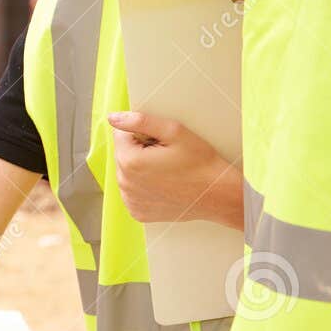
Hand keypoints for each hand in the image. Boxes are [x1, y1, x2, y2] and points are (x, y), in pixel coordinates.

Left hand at [108, 111, 241, 228]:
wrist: (217, 194)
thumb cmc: (200, 163)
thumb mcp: (174, 131)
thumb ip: (140, 121)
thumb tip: (113, 118)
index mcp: (130, 161)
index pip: (121, 135)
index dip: (142, 133)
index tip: (161, 142)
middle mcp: (125, 184)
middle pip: (123, 154)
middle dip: (140, 150)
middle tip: (167, 156)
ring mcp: (130, 201)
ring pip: (127, 173)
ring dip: (140, 168)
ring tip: (166, 170)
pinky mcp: (138, 212)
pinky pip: (133, 191)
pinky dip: (143, 186)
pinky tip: (163, 184)